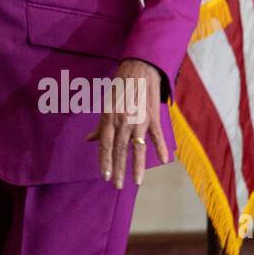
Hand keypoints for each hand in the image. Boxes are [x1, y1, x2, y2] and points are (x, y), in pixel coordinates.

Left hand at [85, 58, 167, 188]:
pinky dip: (161, 147)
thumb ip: (100, 126)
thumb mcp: (106, 105)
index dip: (105, 161)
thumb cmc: (120, 87)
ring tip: (137, 182)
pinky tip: (164, 160)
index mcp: (109, 118)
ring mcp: (139, 120)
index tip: (105, 176)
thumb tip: (89, 140)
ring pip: (137, 148)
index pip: (105, 144)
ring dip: (137, 166)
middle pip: (120, 150)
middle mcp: (123, 121)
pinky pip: (156, 136)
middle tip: (117, 186)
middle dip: (118, 169)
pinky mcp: (153, 117)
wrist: (139, 69)